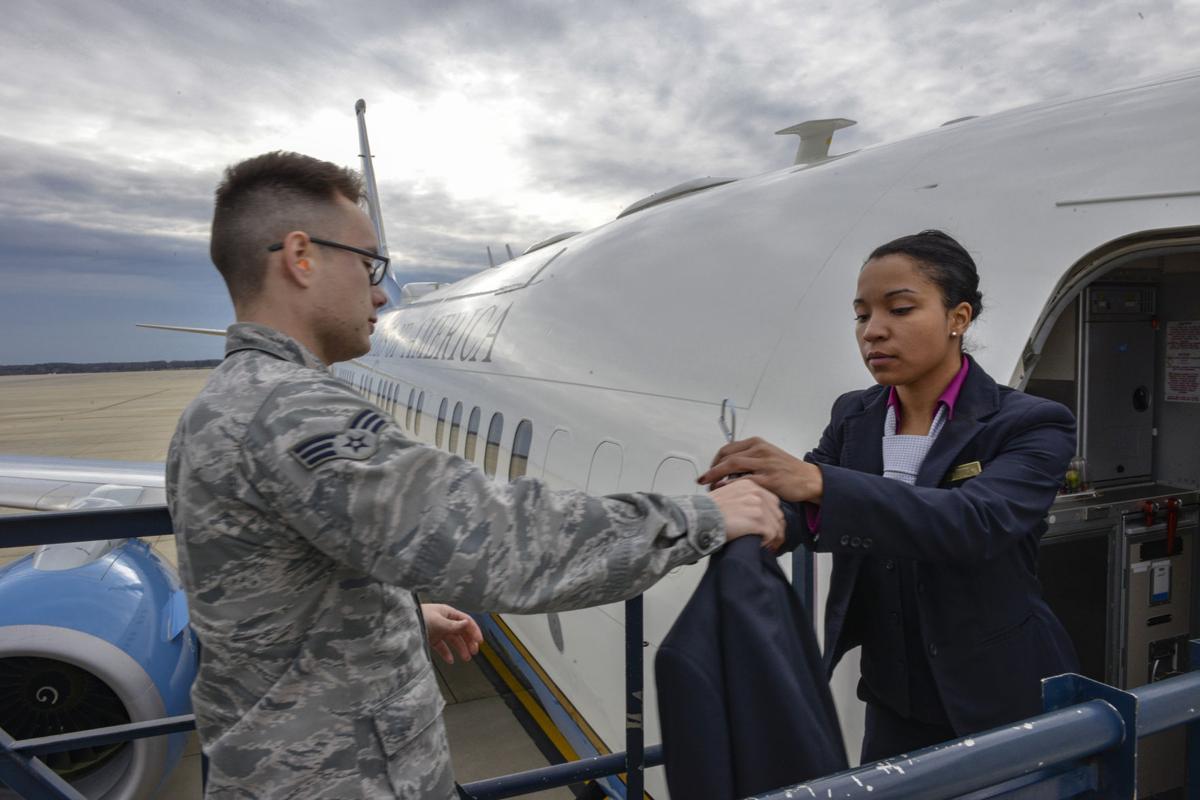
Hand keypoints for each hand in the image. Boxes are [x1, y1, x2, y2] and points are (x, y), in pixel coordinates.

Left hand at [421, 603, 482, 664]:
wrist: (402, 624)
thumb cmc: (418, 618)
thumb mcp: (439, 622)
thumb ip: (454, 625)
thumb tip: (467, 624)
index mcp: (447, 612)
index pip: (466, 621)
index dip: (474, 630)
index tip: (480, 641)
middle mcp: (444, 620)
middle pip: (461, 631)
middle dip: (468, 641)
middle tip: (474, 651)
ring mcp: (437, 630)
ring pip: (453, 640)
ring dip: (460, 649)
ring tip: (466, 658)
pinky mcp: (430, 638)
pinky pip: (442, 647)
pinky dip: (447, 653)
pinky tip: (451, 660)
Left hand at [698, 437, 821, 503]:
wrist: (809, 479)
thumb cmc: (787, 470)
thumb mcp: (766, 457)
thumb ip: (747, 460)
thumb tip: (725, 470)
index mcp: (757, 443)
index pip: (727, 449)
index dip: (713, 462)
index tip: (708, 472)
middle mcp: (759, 450)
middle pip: (726, 457)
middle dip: (711, 470)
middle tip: (704, 482)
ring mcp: (764, 464)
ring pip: (732, 466)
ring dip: (716, 477)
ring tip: (709, 488)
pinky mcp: (769, 479)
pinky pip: (744, 480)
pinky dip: (730, 485)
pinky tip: (723, 491)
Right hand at [708, 479, 784, 550]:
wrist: (699, 518)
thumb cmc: (707, 510)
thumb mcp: (726, 495)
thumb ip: (741, 498)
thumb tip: (749, 512)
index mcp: (749, 485)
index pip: (772, 501)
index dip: (771, 517)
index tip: (768, 526)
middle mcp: (756, 493)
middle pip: (777, 514)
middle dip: (775, 528)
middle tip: (770, 539)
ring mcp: (758, 506)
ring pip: (777, 525)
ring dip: (773, 538)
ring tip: (765, 544)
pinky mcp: (757, 520)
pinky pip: (771, 534)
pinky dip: (767, 542)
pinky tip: (760, 545)